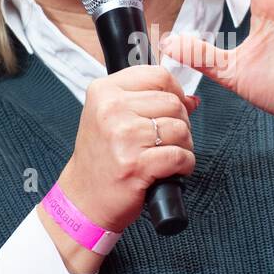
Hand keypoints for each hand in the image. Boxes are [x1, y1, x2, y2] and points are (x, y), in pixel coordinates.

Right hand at [60, 64, 199, 237]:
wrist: (84, 198)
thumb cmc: (101, 158)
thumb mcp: (111, 117)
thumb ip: (146, 101)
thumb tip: (190, 98)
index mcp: (104, 92)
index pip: (158, 76)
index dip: (175, 91)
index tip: (174, 106)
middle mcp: (111, 110)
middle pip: (173, 102)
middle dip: (181, 122)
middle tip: (168, 139)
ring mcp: (124, 137)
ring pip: (180, 128)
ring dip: (184, 145)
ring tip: (167, 155)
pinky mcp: (137, 165)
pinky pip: (180, 156)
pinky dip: (184, 164)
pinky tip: (172, 170)